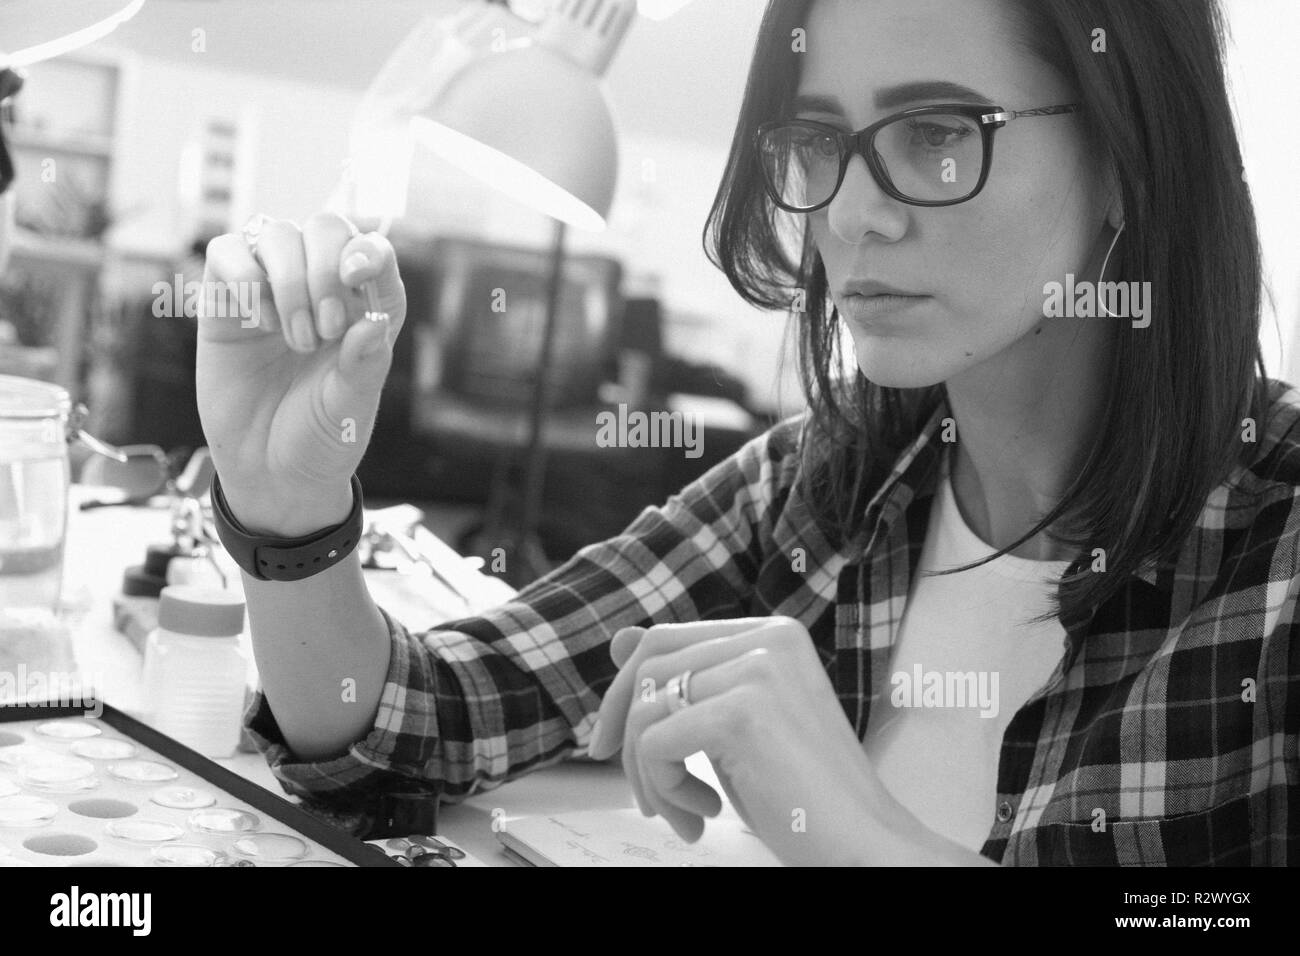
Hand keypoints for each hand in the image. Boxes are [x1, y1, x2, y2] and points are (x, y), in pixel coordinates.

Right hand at [195, 212, 405, 535]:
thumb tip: (372, 323)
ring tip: (297, 339)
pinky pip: (227, 253)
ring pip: (277, 234)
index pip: (372, 252)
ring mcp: (272, 292)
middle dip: (325, 269)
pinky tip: (259, 322)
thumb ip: (364, 366)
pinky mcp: (226, 303)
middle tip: (327, 331)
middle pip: (325, 228)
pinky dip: (243, 276)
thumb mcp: (351, 409)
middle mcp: (321, 291)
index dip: (366, 252)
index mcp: (366, 309)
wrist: (269, 473)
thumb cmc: (320, 438)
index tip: (356, 277)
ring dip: (290, 282)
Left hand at [587, 617, 886, 865]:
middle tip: (646, 797)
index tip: (610, 743)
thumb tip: (618, 638)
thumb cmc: (803, 796)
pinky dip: (665, 788)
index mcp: (773, 633)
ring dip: (650, 775)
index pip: (664, 639)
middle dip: (629, 738)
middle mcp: (768, 638)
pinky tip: (703, 815)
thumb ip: (684, 679)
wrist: (864, 844)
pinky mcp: (743, 712)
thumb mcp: (732, 728)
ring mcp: (757, 670)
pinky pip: (657, 744)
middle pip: (648, 669)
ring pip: (646, 710)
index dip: (624, 691)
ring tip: (686, 814)